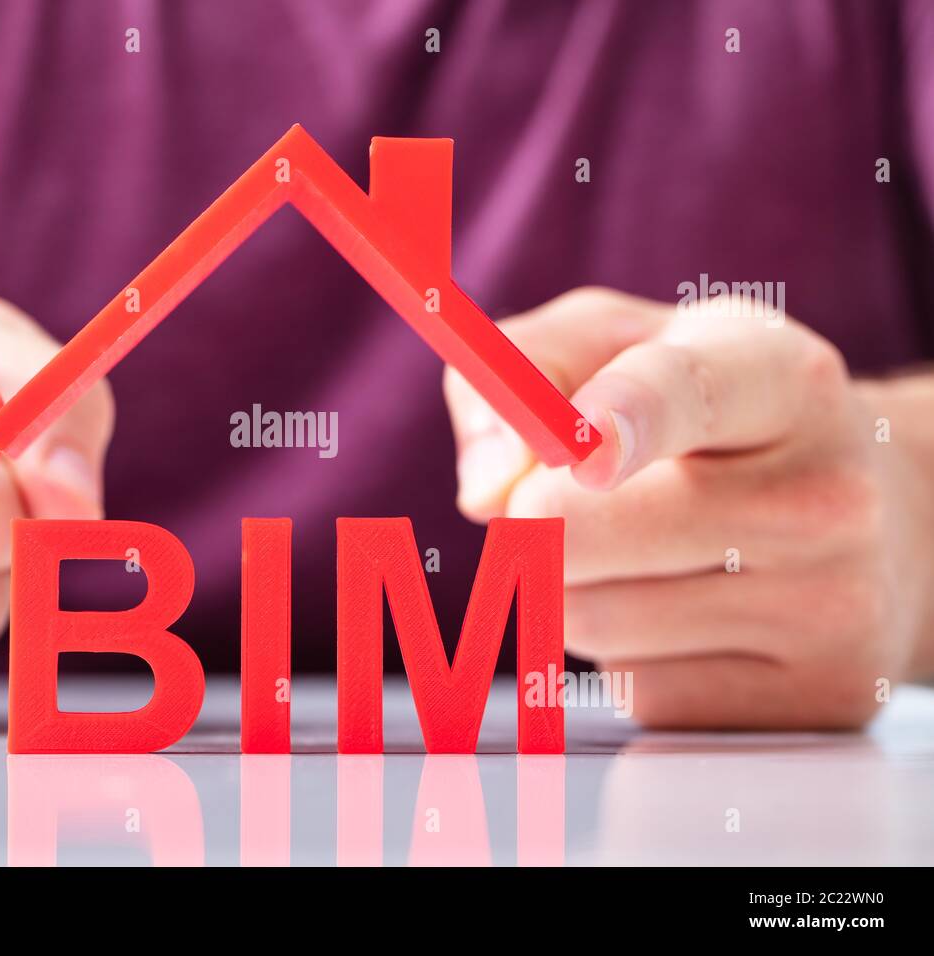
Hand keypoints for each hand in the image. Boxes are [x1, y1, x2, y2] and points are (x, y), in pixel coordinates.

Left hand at [446, 287, 932, 728]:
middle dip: (529, 520)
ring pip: (590, 620)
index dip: (626, 416)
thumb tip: (486, 489)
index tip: (579, 441)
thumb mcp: (625, 345)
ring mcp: (831, 608)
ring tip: (644, 555)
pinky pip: (636, 691)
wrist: (873, 524)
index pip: (692, 394)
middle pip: (589, 531)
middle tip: (548, 503)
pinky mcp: (815, 699)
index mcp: (780, 380)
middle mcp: (826, 494)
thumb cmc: (711, 423)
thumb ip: (527, 370)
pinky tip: (685, 615)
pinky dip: (626, 657)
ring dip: (571, 590)